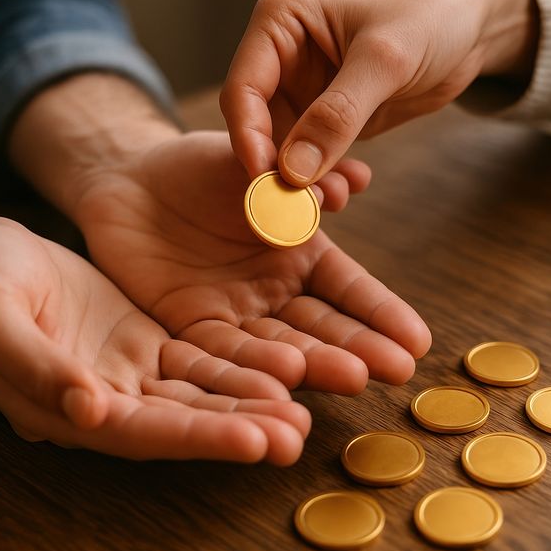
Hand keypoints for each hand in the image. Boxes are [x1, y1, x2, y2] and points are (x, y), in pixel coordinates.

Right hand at [0, 217, 309, 463]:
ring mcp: (127, 372)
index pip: (139, 431)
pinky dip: (237, 366)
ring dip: (248, 403)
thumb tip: (85, 411)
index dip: (196, 438)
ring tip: (303, 413)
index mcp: (62, 407)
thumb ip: (34, 365)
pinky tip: (281, 368)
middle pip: (180, 423)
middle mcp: (104, 401)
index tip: (252, 440)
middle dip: (238, 430)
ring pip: (197, 394)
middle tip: (297, 437)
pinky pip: (198, 358)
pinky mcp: (144, 342)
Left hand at [71, 132, 430, 395]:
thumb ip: (297, 183)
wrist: (132, 180)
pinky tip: (280, 386)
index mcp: (300, 252)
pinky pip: (219, 352)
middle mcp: (274, 291)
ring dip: (313, 364)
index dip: (381, 312)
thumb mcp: (254, 164)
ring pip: (277, 346)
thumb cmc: (201, 166)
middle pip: (320, 326)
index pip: (348, 288)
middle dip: (359, 347)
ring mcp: (234, 313)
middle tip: (398, 370)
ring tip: (352, 379)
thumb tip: (354, 180)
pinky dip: (247, 371)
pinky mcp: (189, 327)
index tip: (418, 340)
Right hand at [220, 0, 537, 184]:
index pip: (243, 89)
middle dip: (275, 168)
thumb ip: (338, 113)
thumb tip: (293, 170)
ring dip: (301, 181)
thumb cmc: (429, 15)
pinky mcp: (324, 119)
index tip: (264, 178)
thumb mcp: (384, 60)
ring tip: (333, 200)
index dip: (248, 136)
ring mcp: (301, 91)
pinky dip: (324, 179)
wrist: (472, 25)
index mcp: (278, 23)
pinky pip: (311, 159)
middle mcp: (280, 58)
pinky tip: (348, 188)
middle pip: (257, 126)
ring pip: (282, 150)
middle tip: (298, 206)